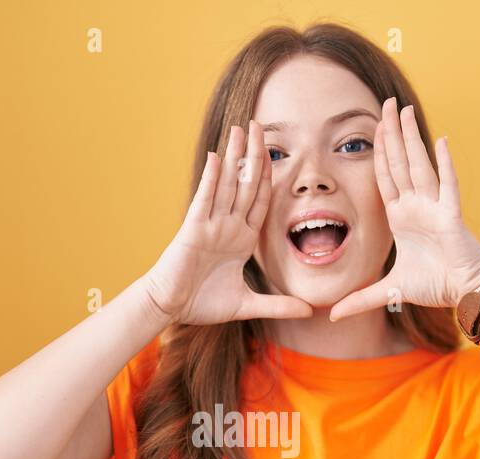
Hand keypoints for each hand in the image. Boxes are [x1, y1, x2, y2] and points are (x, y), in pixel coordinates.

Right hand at [143, 120, 313, 327]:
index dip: (269, 179)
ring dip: (234, 157)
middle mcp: (227, 226)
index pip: (259, 202)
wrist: (170, 308)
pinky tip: (216, 157)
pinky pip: (205, 199)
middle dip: (254, 156)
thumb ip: (278, 305)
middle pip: (245, 184)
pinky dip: (210, 179)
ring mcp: (210, 225)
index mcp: (241, 239)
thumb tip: (309, 311)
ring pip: (226, 184)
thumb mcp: (248, 305)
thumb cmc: (202, 304)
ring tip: (240, 129)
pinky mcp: (194, 229)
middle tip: (262, 126)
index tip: (282, 156)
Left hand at [328, 97, 479, 322]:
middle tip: (386, 103)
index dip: (377, 153)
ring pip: (420, 166)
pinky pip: (448, 186)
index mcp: (402, 217)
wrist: (466, 293)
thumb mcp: (389, 291)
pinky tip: (440, 141)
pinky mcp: (451, 216)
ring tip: (403, 109)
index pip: (385, 178)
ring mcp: (435, 208)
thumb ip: (360, 299)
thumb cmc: (436, 285)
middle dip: (391, 133)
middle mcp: (417, 206)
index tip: (370, 128)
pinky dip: (445, 165)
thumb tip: (332, 315)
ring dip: (411, 138)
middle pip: (400, 163)